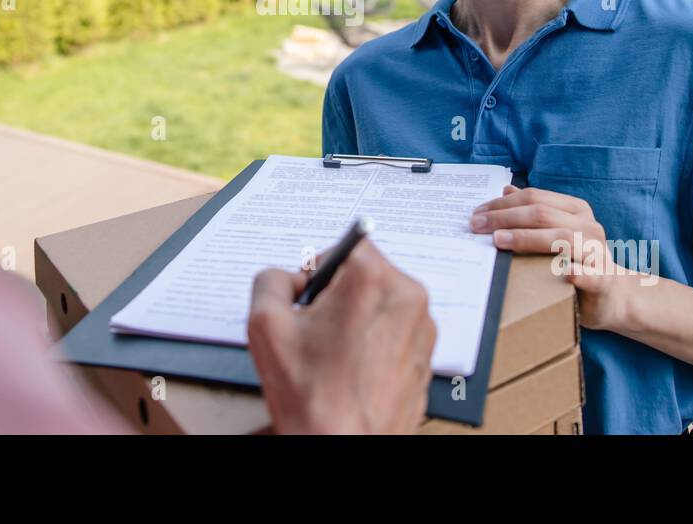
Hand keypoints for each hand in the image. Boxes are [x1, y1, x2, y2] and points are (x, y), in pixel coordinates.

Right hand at [247, 239, 435, 433]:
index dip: (321, 269)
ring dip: (358, 318)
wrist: (344, 448)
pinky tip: (353, 369)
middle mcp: (408, 297)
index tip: (312, 297)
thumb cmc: (311, 396)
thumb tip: (288, 276)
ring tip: (335, 354)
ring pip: (382, 302)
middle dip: (340, 294)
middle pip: (368, 273)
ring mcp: (424, 328)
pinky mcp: (427, 355)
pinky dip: (375, 341)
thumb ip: (271, 279)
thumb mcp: (264, 324)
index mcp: (374, 279)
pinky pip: (396, 330)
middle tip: (318, 330)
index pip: (348, 244)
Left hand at [470, 185, 641, 330]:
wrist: (613, 296)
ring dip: (527, 239)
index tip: (477, 214)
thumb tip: (506, 190)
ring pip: (561, 239)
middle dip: (505, 218)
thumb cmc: (577, 260)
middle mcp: (587, 226)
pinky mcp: (603, 280)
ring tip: (498, 241)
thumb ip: (535, 211)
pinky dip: (579, 274)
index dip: (503, 204)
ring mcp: (597, 253)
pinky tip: (565, 274)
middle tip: (476, 226)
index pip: (536, 198)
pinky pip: (591, 275)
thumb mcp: (555, 231)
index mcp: (575, 210)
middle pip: (542, 214)